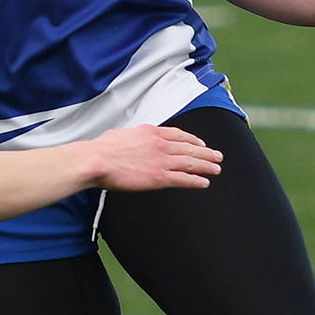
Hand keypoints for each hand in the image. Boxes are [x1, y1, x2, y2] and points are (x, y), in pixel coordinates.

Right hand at [85, 125, 223, 191]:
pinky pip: (183, 179)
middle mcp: (159, 144)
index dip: (193, 139)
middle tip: (217, 156)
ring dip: (206, 166)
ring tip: (216, 169)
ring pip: (190, 162)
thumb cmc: (101, 149)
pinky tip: (204, 183)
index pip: (178, 134)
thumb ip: (132, 137)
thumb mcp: (120, 134)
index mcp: (150, 132)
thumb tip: (130, 140)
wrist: (96, 160)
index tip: (201, 143)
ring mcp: (161, 161)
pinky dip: (196, 181)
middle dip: (206, 152)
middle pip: (189, 148)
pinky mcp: (158, 177)